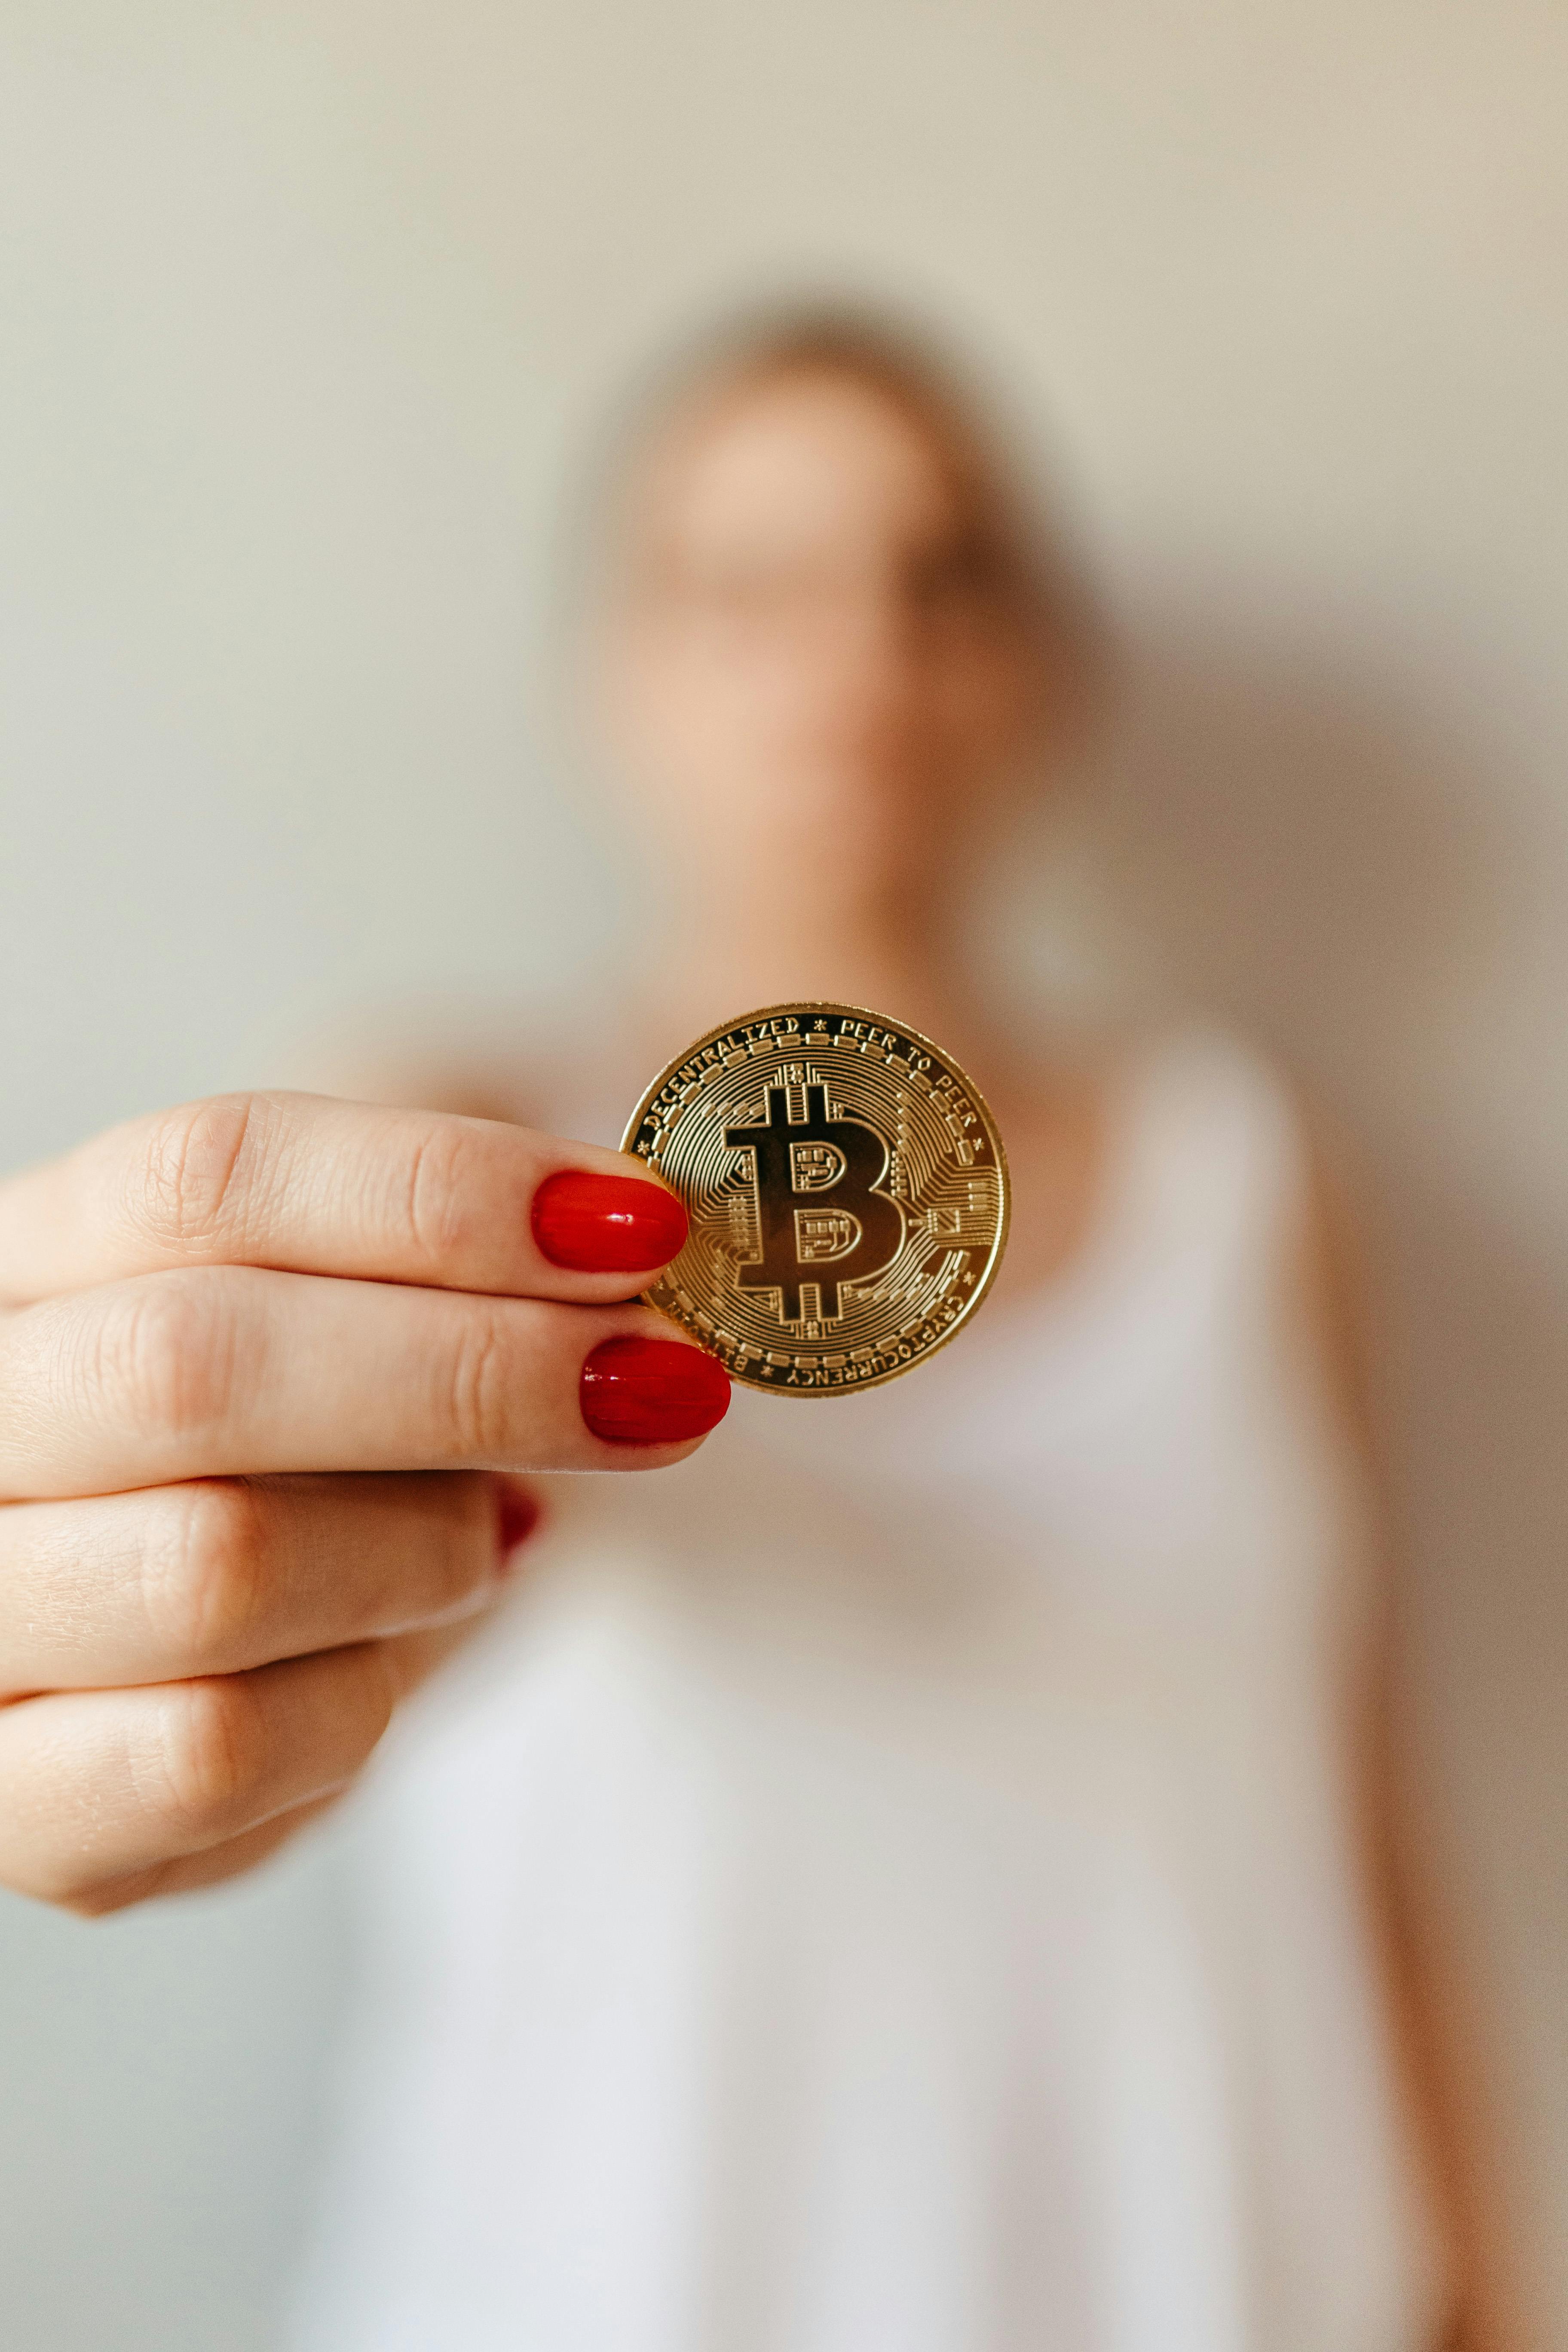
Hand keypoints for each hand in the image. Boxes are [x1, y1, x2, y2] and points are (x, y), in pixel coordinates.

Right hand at [0, 1093, 725, 1913]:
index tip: (635, 1224)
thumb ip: (461, 1236)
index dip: (436, 1193)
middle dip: (471, 1373)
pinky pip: (213, 1754)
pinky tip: (389, 1659)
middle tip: (659, 1385)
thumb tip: (627, 1232)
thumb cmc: (299, 1428)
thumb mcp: (362, 1288)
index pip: (206, 1176)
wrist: (195, 1625)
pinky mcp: (16, 1805)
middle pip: (196, 1365)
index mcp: (32, 1254)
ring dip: (421, 1554)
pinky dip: (358, 1705)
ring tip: (484, 1538)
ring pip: (214, 1569)